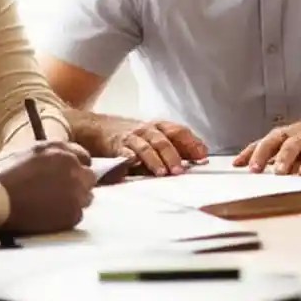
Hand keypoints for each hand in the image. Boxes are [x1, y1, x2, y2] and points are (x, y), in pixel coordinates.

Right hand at [0, 140, 94, 233]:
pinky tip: (50, 218)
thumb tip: (53, 164)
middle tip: (62, 194)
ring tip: (53, 208)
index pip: (83, 157)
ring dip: (75, 201)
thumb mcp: (24, 154)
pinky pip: (78, 214)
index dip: (76, 168)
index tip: (70, 176)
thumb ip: (46, 156)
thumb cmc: (0, 177)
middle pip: (89, 177)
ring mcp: (76, 189)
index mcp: (59, 149)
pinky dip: (67, 217)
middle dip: (79, 184)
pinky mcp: (74, 212)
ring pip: (86, 197)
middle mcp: (73, 166)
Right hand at [66, 110, 207, 175]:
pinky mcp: (116, 145)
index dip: (192, 143)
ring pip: (146, 147)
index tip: (202, 156)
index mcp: (160, 127)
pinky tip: (134, 165)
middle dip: (173, 155)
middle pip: (164, 140)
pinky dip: (130, 159)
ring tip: (161, 173)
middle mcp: (148, 130)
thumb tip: (201, 156)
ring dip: (155, 160)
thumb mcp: (155, 137)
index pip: (179, 131)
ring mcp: (132, 137)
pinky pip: (124, 152)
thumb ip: (176, 146)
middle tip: (180, 171)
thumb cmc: (134, 137)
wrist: (99, 128)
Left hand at [234, 115, 300, 174]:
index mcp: (282, 135)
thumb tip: (236, 164)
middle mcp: (299, 137)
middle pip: (290, 146)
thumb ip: (258, 150)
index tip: (253, 169)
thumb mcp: (277, 139)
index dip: (260, 156)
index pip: (268, 144)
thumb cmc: (298, 135)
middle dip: (284, 158)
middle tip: (279, 172)